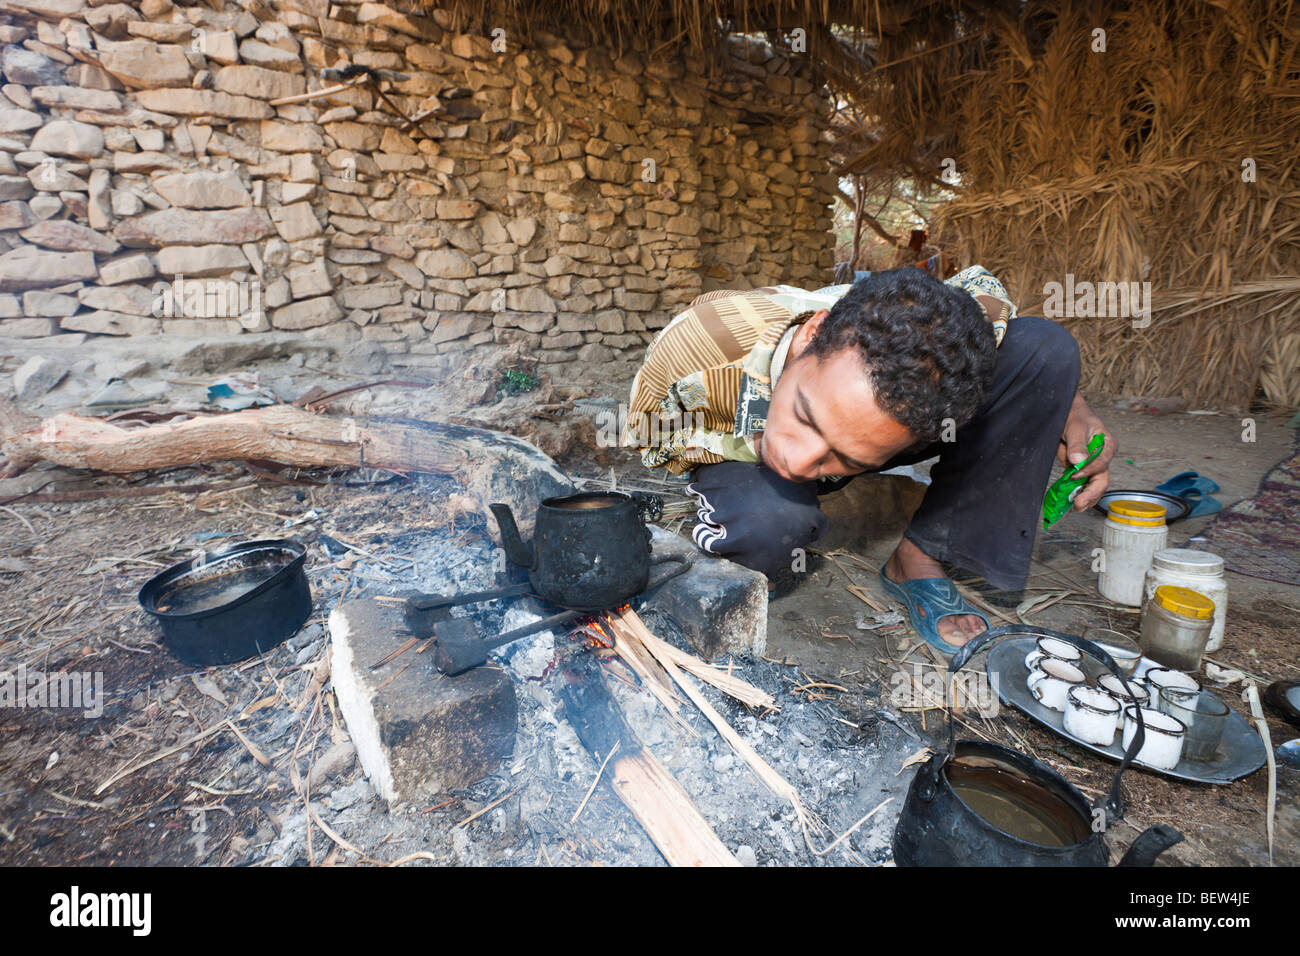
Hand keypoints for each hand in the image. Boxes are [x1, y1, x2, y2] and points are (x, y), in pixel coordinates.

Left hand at [1057, 392, 1114, 511]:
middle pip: (1102, 480)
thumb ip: (1077, 444)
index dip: (1088, 471)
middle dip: (1091, 494)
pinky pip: (1081, 484)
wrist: (1066, 413)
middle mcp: (1103, 458)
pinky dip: (1077, 493)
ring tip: (1076, 507)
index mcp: (1108, 446)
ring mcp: (1092, 465)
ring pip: (1093, 485)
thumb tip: (1078, 461)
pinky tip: (1071, 502)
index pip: (1101, 464)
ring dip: (1086, 498)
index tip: (1074, 474)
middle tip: (1079, 504)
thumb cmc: (1074, 415)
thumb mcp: (1075, 426)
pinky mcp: (1080, 469)